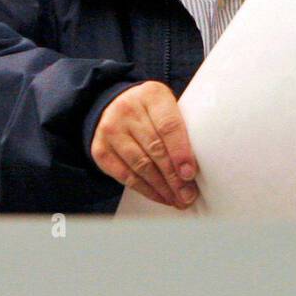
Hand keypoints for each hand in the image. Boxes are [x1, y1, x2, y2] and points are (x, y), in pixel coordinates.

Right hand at [92, 81, 198, 206]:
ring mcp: (110, 130)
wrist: (113, 106)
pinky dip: (146, 190)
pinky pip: (126, 176)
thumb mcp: (166, 108)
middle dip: (174, 178)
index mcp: (151, 95)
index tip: (190, 174)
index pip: (169, 126)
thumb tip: (195, 170)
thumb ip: (180, 131)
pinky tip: (160, 197)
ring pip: (141, 166)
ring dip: (162, 188)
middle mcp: (127, 110)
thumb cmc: (150, 112)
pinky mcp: (100, 150)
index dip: (181, 153)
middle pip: (155, 149)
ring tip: (177, 199)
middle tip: (188, 195)